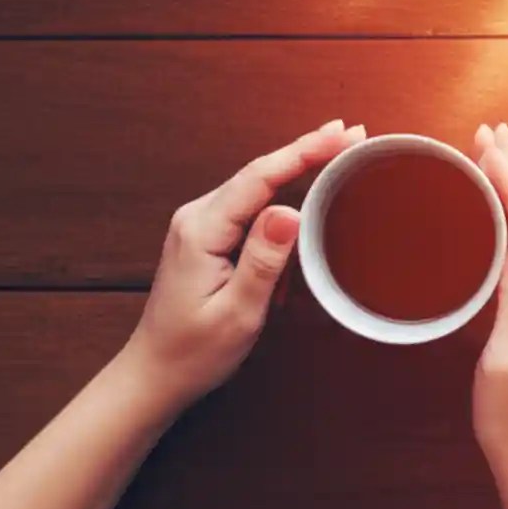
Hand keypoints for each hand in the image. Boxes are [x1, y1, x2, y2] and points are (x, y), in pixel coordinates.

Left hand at [124, 119, 365, 409]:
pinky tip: (307, 190)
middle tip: (352, 134)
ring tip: (338, 153)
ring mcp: (201, 225)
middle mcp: (197, 217)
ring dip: (298, 169)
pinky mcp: (209, 237)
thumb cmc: (194, 351)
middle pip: (260, 172)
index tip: (342, 134)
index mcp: (202, 230)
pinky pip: (251, 206)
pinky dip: (283, 194)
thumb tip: (291, 212)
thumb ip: (263, 260)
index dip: (304, 151)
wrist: (155, 374)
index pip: (260, 178)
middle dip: (308, 150)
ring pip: (257, 186)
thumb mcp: (237, 312)